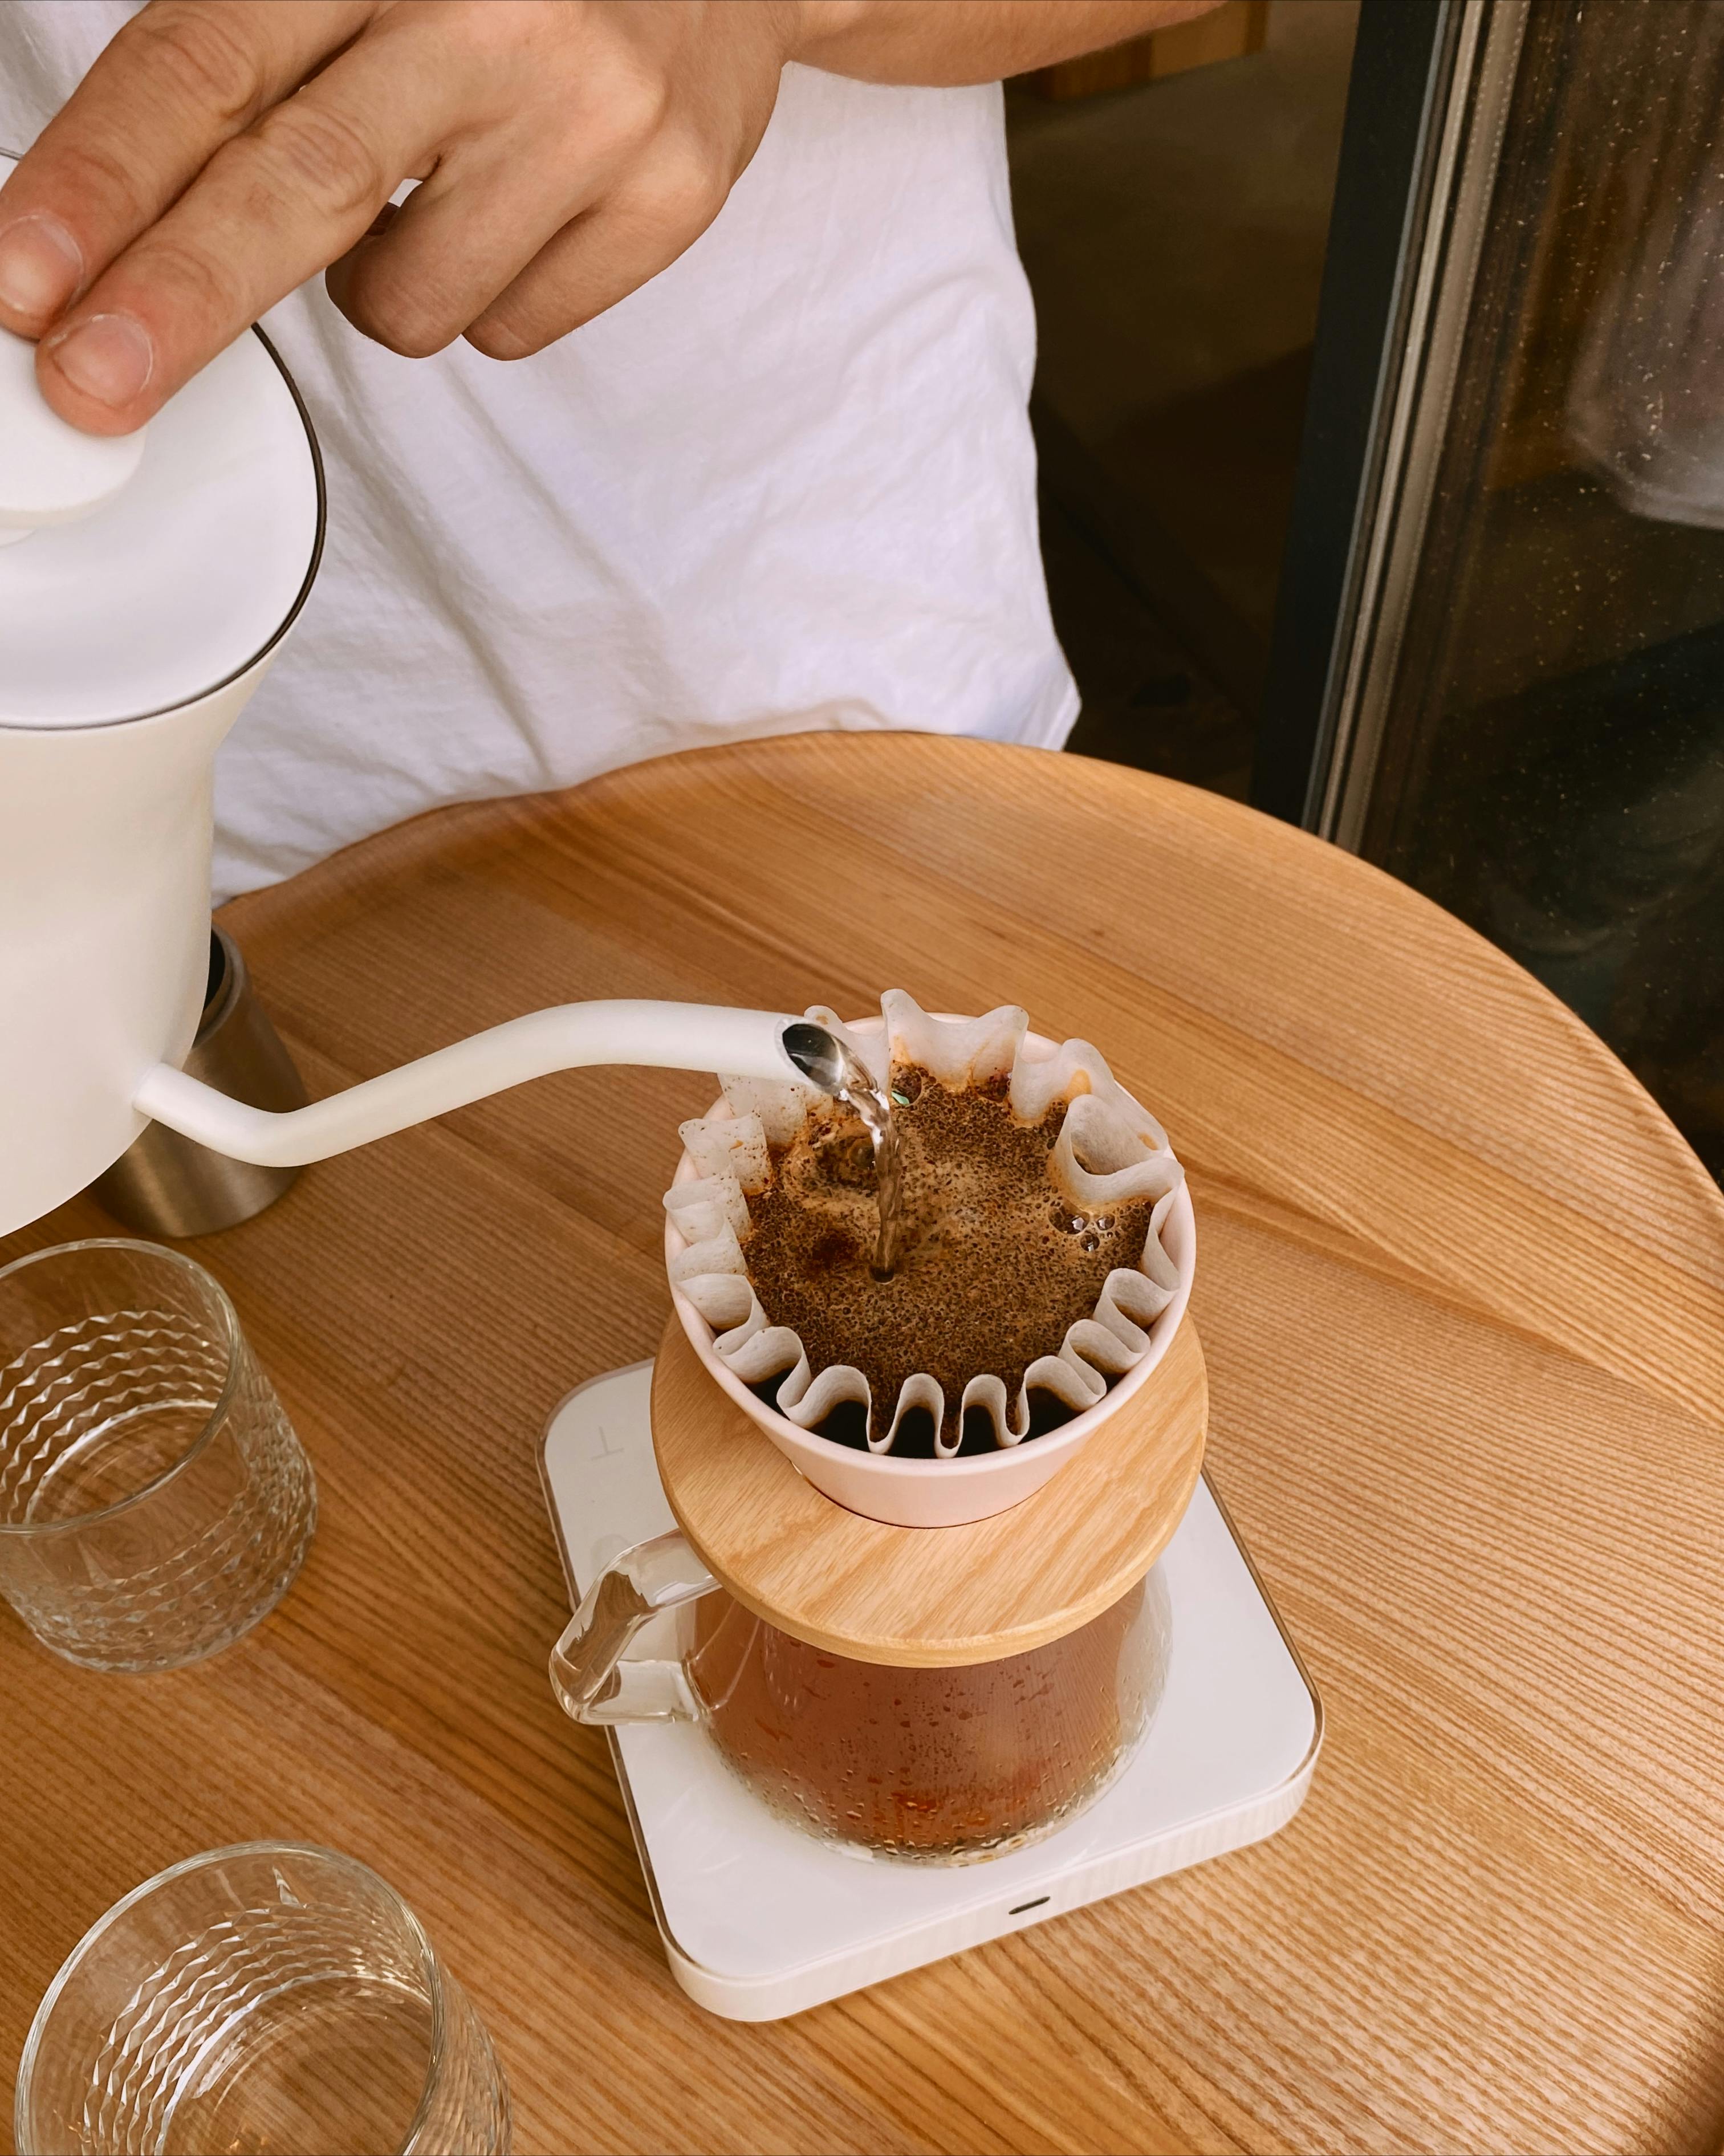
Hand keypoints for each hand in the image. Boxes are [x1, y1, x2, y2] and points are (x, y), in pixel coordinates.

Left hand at [0, 0, 806, 432]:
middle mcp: (492, 17)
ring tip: (427, 192)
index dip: (102, 180)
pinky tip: (512, 211)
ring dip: (372, 286)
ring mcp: (589, 119)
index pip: (207, 64)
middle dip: (177, 302)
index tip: (28, 277)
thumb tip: (115, 212)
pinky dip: (478, 298)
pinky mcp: (668, 199)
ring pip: (405, 301)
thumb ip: (250, 50)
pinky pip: (509, 330)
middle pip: (295, 187)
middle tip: (94, 385)